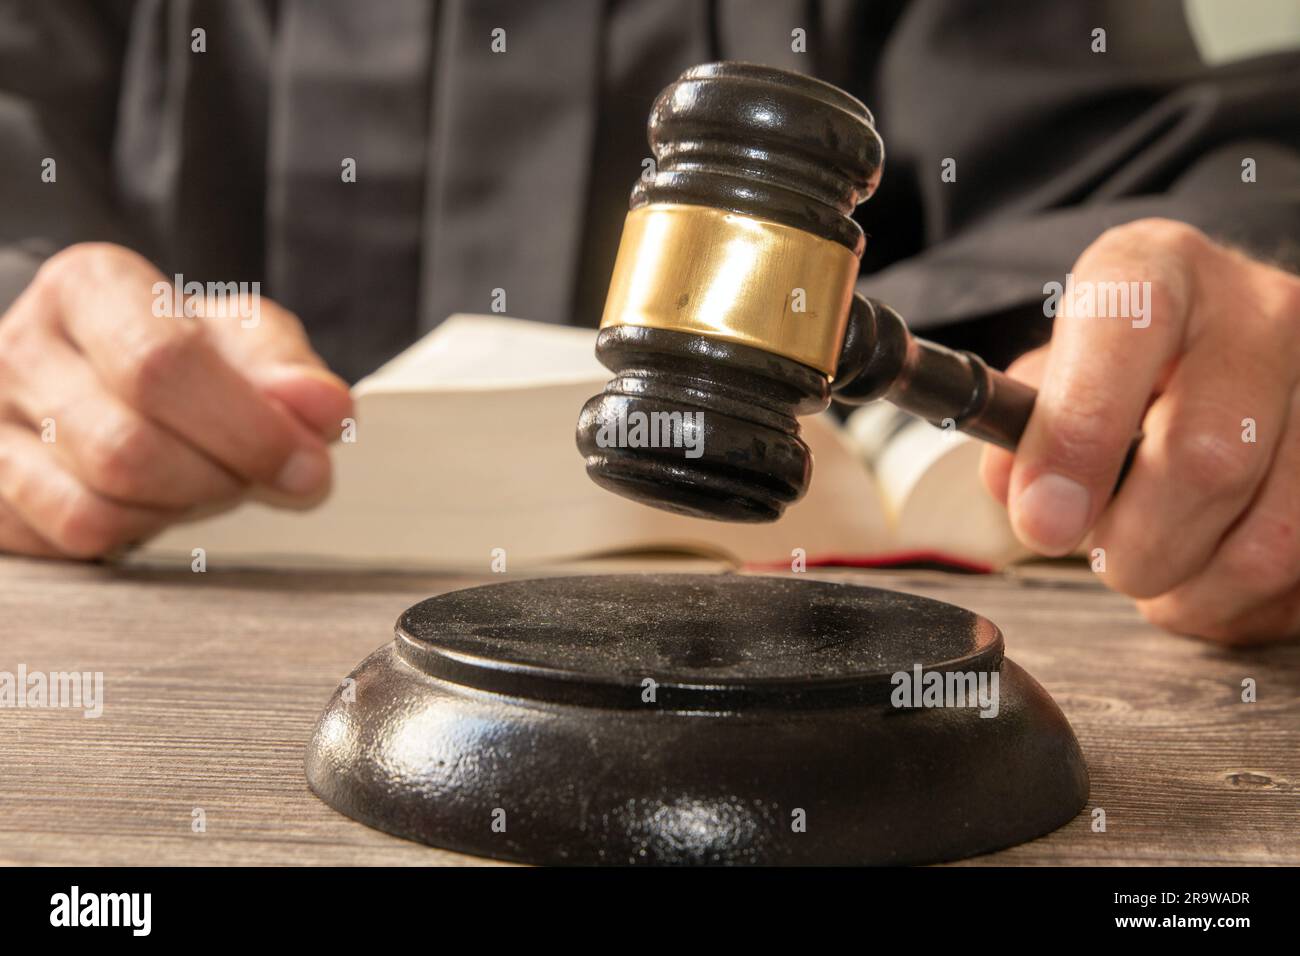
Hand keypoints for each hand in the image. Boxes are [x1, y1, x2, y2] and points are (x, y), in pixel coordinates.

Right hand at [0, 243, 352, 558]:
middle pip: (127, 447)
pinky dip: (134, 536)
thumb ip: (288, 369)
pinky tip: (159, 506)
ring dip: (179, 512)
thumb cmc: (181, 351)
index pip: (162, 364)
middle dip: (217, 479)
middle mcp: (23, 347)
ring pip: (94, 506)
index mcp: (89, 287)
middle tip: (260, 477)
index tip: (306, 464)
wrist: (102, 370)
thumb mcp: (244, 339)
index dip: (247, 429)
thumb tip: (325, 407)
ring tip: (209, 482)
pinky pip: (67, 541)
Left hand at [982, 218, 1299, 644]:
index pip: (1129, 326)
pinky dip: (1239, 605)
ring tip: (1157, 573)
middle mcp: (1261, 313)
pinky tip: (1208, 580)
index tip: (1044, 518)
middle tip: (1104, 556)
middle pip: (1210, 457)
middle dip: (1136, 544)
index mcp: (1162, 271)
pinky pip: (1299, 575)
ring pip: (1269, 538)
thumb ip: (1024, 430)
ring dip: (1191, 588)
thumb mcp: (1055, 375)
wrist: (1217, 361)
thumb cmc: (1119, 375)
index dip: (1079, 434)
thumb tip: (1032, 499)